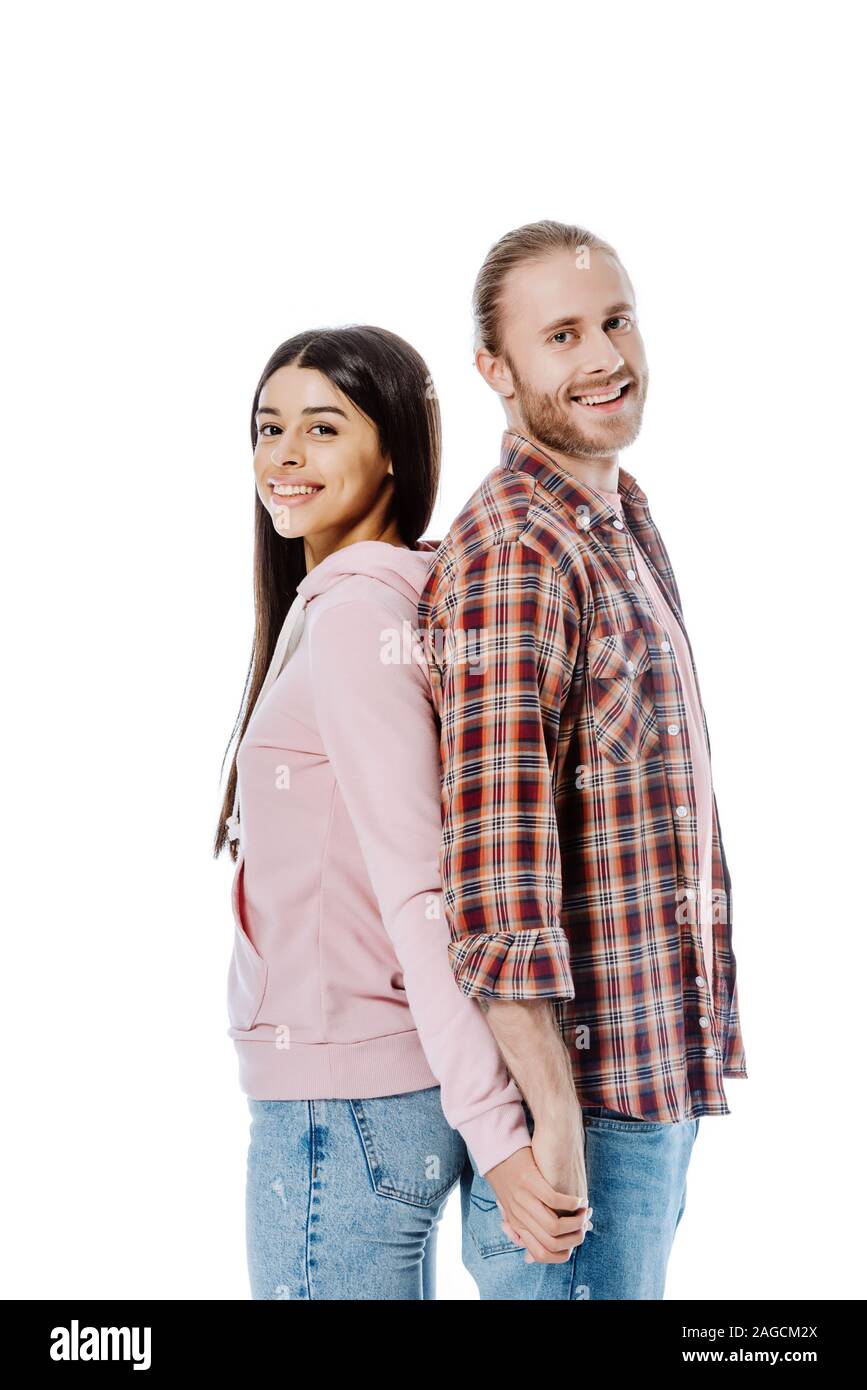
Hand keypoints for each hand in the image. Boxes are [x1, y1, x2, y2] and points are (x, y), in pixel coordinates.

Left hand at [483, 1133, 591, 1264]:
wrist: (495, 1150)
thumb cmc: (507, 1179)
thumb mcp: (509, 1209)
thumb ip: (521, 1232)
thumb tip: (528, 1259)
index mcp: (517, 1224)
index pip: (542, 1254)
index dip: (563, 1253)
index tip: (573, 1242)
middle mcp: (520, 1216)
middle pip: (552, 1243)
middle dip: (574, 1239)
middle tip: (584, 1227)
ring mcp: (524, 1199)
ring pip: (555, 1225)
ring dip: (576, 1222)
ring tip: (584, 1213)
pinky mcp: (529, 1181)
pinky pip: (554, 1200)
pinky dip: (571, 1203)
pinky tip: (578, 1199)